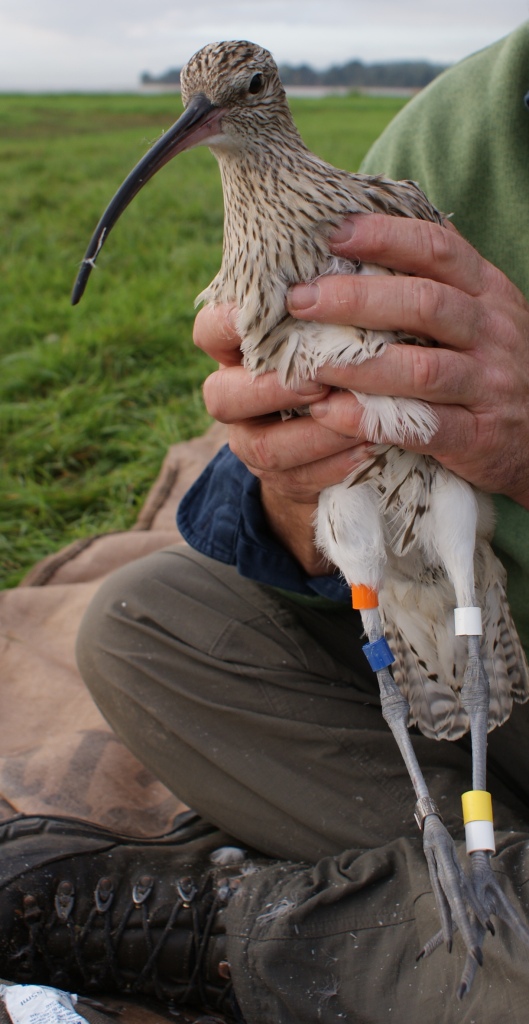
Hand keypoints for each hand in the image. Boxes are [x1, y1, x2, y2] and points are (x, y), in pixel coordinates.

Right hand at [194, 306, 370, 573]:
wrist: (338, 424)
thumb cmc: (336, 350)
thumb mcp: (325, 321)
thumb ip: (324, 298)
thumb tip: (350, 242)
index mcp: (236, 348)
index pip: (209, 332)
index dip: (228, 325)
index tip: (269, 314)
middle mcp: (233, 395)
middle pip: (223, 397)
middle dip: (273, 390)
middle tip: (321, 379)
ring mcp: (251, 440)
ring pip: (262, 446)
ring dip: (314, 435)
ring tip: (361, 420)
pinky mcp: (280, 479)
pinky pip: (300, 480)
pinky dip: (336, 464)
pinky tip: (373, 447)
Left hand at [287, 213, 528, 509]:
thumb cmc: (491, 366)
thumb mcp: (479, 313)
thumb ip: (433, 281)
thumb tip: (363, 231)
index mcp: (487, 292)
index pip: (437, 249)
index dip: (384, 237)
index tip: (331, 233)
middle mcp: (492, 332)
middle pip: (424, 303)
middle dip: (357, 298)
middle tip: (300, 299)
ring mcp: (488, 385)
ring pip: (422, 368)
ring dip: (359, 364)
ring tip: (308, 362)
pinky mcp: (478, 437)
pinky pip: (424, 427)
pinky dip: (374, 420)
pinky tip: (332, 415)